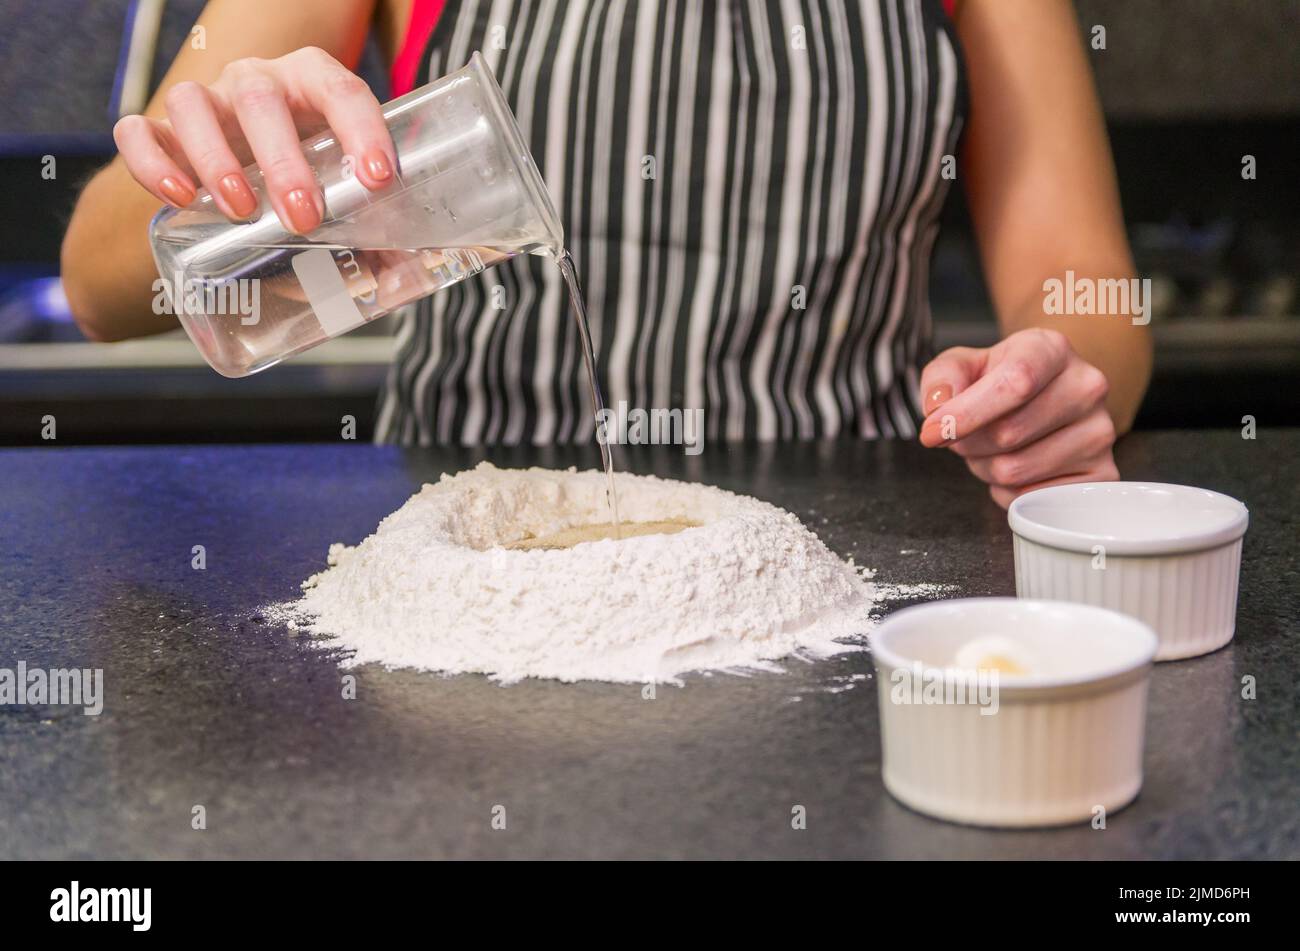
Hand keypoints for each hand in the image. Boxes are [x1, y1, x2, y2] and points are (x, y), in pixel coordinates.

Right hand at [113, 47, 394, 233]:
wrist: (249, 176)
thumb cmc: (312, 180)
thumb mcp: (347, 195)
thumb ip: (378, 232)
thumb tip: (404, 281)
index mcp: (313, 84)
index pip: (341, 90)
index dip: (362, 130)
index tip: (378, 179)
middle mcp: (257, 82)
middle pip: (262, 97)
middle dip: (283, 160)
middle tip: (304, 217)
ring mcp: (206, 103)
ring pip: (193, 104)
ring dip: (215, 158)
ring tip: (241, 210)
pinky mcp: (162, 133)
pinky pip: (138, 131)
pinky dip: (150, 161)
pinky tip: (177, 198)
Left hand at [918, 328, 1118, 507]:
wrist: (1045, 395)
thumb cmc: (1000, 380)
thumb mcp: (963, 365)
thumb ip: (941, 378)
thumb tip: (939, 406)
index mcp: (1052, 350)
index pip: (1015, 384)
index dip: (967, 414)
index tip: (933, 432)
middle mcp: (1087, 387)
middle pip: (1008, 434)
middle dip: (968, 443)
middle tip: (966, 436)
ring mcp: (1101, 432)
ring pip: (1015, 470)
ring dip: (985, 467)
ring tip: (991, 449)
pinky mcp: (1103, 473)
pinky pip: (1033, 498)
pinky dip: (1007, 491)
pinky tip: (1014, 466)